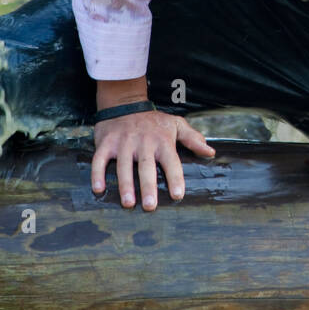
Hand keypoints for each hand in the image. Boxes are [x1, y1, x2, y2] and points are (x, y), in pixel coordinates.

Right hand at [90, 110, 214, 210]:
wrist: (124, 103)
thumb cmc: (153, 121)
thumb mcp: (176, 124)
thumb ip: (193, 139)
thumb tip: (211, 153)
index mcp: (162, 141)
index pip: (171, 161)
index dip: (175, 178)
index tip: (177, 195)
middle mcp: (143, 142)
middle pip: (146, 167)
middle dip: (148, 186)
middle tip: (150, 206)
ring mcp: (123, 143)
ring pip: (123, 166)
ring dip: (125, 185)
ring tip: (128, 203)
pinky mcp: (106, 143)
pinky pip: (100, 160)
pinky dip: (97, 174)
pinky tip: (99, 189)